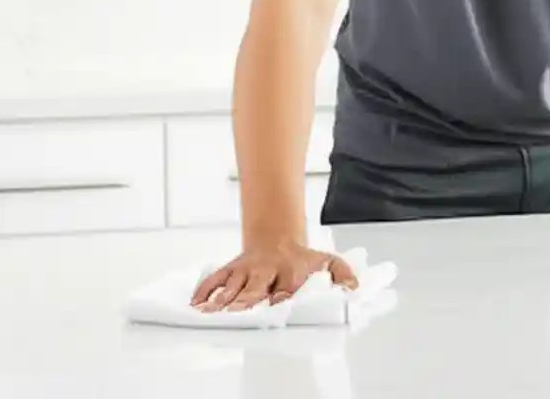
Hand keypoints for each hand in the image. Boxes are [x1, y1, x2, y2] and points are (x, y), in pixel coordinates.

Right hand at [188, 239, 358, 312]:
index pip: (286, 286)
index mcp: (291, 271)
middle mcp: (268, 270)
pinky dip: (204, 290)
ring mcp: (248, 269)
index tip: (275, 304)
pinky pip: (215, 278)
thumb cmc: (302, 259)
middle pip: (256, 286)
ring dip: (222, 297)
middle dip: (248, 298)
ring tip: (211, 311)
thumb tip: (353, 288)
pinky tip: (196, 305)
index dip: (280, 295)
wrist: (278, 238)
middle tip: (238, 310)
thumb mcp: (328, 262)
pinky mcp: (232, 268)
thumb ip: (343, 275)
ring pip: (233, 284)